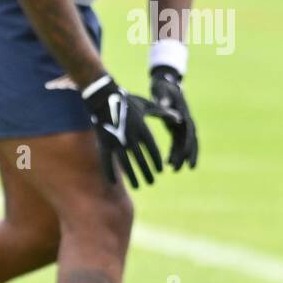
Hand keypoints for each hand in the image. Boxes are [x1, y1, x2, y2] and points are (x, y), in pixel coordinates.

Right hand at [81, 74, 162, 188]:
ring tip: (138, 186)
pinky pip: (107, 161)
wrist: (102, 97)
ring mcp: (116, 141)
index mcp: (142, 129)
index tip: (160, 171)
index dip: (156, 161)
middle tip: (151, 183)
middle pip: (141, 160)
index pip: (152, 150)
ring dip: (132, 176)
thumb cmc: (127, 101)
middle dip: (146, 172)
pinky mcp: (104, 143)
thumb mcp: (147, 106)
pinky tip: (114, 183)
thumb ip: (163, 113)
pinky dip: (110, 172)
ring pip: (126, 163)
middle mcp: (130, 137)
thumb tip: (180, 118)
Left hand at [150, 66, 197, 169]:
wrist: (166, 84)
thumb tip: (163, 105)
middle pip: (191, 141)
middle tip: (188, 168)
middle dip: (190, 155)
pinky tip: (168, 163)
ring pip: (184, 144)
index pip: (189, 131)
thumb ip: (162, 97)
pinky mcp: (175, 128)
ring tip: (175, 169)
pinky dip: (174, 152)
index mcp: (184, 114)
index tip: (187, 154)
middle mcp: (186, 122)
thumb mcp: (162, 90)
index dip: (189, 144)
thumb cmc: (163, 86)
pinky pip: (177, 143)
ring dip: (181, 157)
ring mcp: (182, 126)